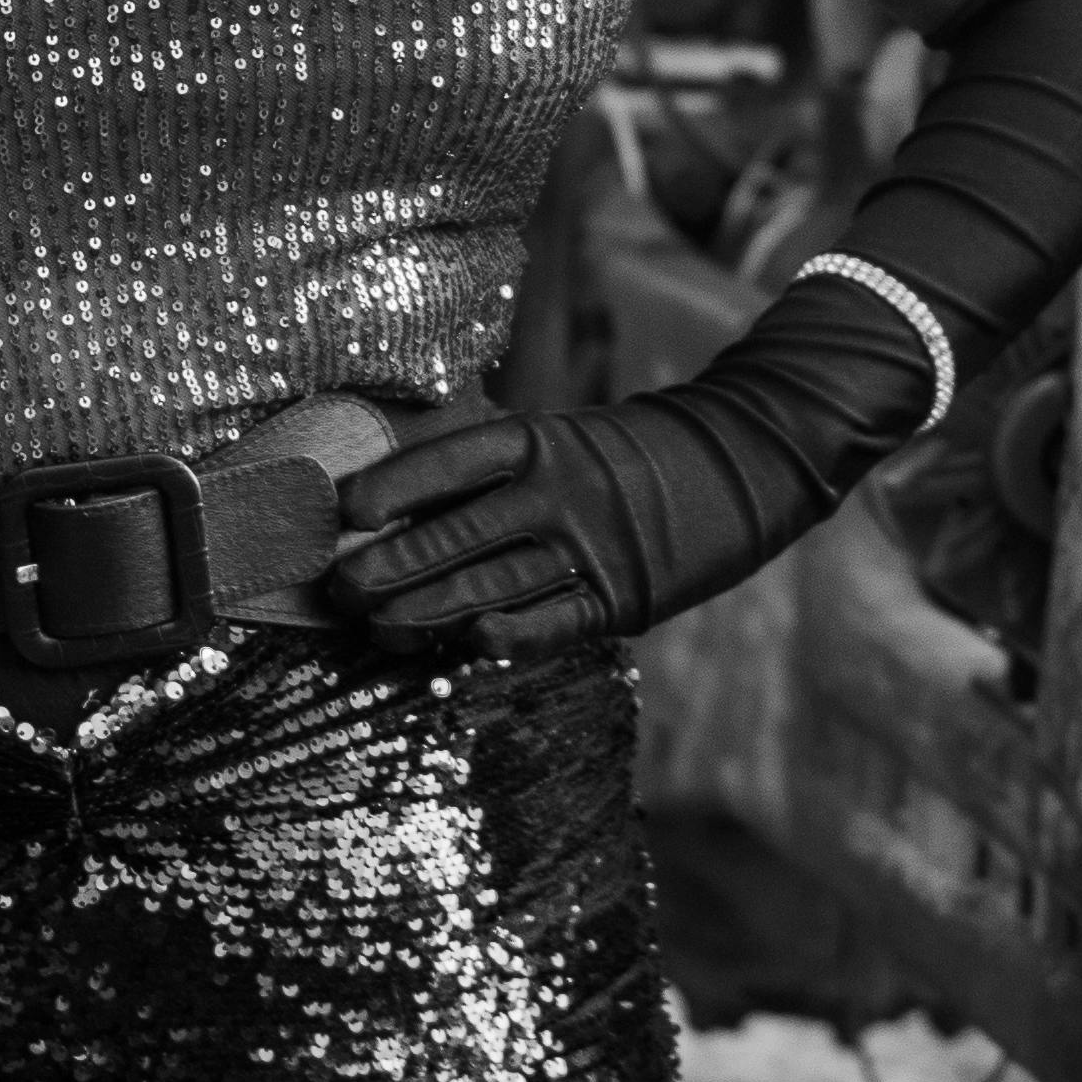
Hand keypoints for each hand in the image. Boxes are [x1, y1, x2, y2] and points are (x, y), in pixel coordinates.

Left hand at [323, 409, 651, 658]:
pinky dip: (513, 636)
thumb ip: (498, 466)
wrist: (743, 463)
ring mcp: (593, 544)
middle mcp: (561, 489)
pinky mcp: (624, 595)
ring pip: (493, 584)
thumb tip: (400, 503)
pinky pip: (559, 622)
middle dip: (390, 566)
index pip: (453, 461)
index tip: (345, 512)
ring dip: (427, 612)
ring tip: (377, 627)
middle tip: (338, 591)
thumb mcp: (566, 437)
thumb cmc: (629, 454)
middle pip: (459, 532)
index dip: (395, 486)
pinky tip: (472, 644)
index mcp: (541, 440)